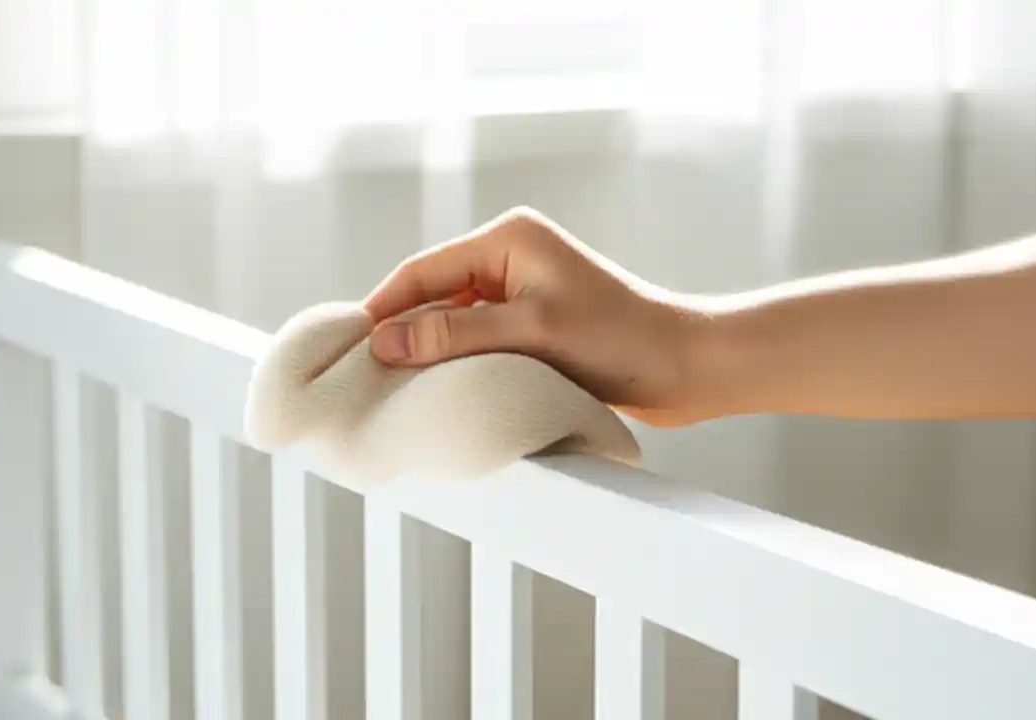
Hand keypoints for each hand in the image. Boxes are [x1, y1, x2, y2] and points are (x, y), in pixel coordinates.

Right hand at [363, 207, 710, 426]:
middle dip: (403, 330)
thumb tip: (386, 341)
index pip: (423, 270)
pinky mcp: (535, 320)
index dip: (384, 307)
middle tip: (365, 373)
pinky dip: (458, 360)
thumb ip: (455, 335)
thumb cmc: (620, 341)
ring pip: (454, 318)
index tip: (350, 346)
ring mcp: (523, 288)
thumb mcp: (530, 334)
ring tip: (395, 387)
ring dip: (431, 349)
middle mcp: (511, 256)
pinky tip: (440, 388)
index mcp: (508, 239)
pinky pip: (478, 336)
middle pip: (434, 293)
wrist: (685, 366)